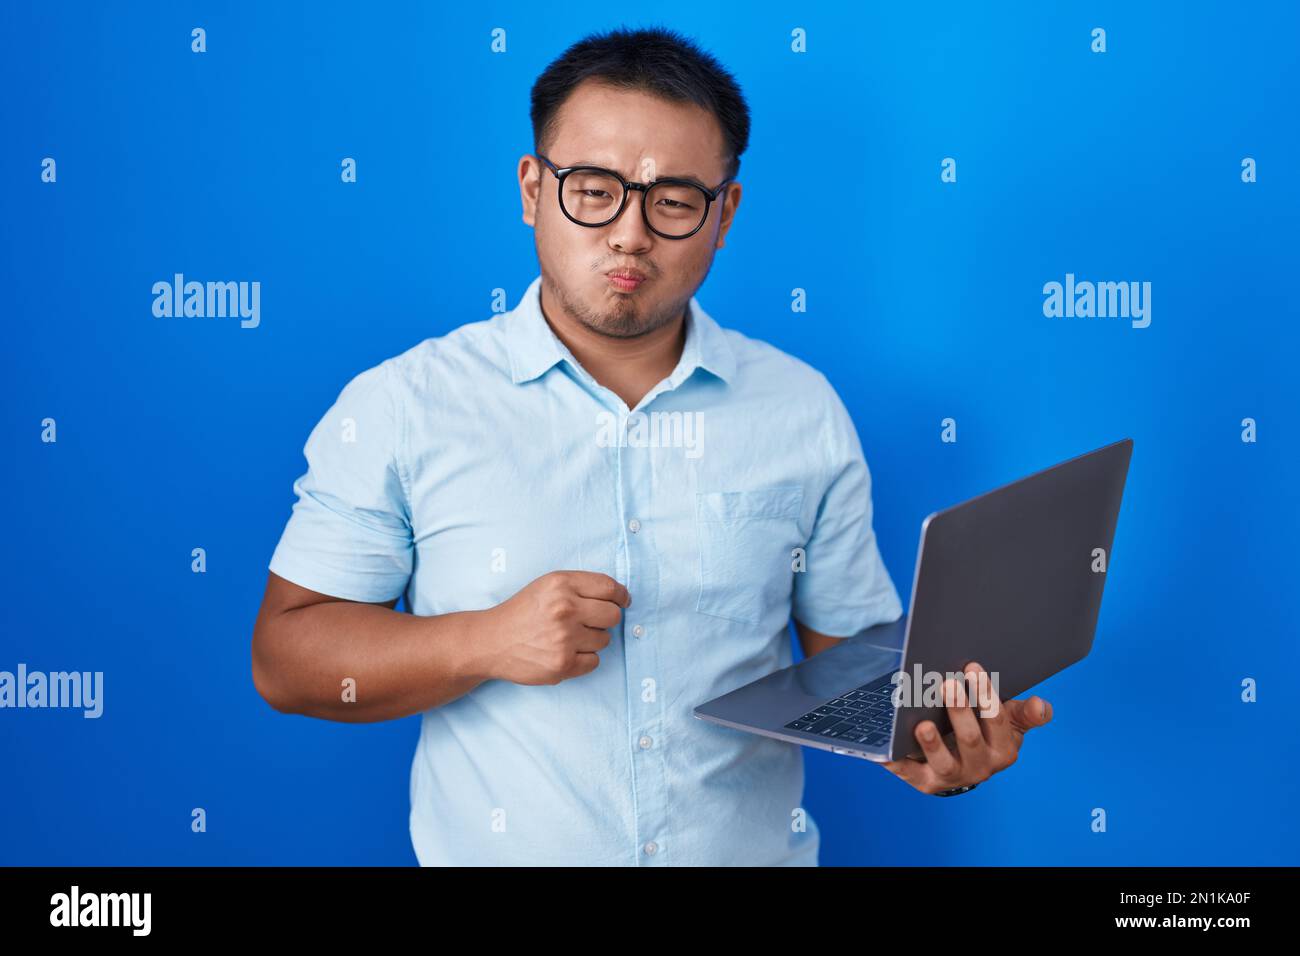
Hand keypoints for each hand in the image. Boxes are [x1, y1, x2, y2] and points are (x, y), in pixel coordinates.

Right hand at [478, 571, 629, 685]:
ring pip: (605, 640)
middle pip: (613, 616)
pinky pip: (595, 662)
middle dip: (606, 619)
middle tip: (589, 622)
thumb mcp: (547, 585)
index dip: (621, 596)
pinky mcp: (562, 665)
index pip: (610, 588)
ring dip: (592, 640)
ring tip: (567, 637)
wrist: (490, 641)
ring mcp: (564, 639)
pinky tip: (565, 652)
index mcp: (561, 584)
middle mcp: (564, 609)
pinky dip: (584, 659)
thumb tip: (619, 598)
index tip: (622, 602)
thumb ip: (580, 587)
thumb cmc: (522, 612)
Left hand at [881, 661, 1052, 794]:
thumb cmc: (986, 732)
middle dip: (960, 712)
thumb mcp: (1009, 722)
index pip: (998, 721)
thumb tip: (1043, 706)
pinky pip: (907, 772)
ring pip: (943, 763)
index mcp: (1004, 749)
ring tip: (921, 725)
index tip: (972, 666)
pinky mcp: (924, 781)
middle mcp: (980, 767)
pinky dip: (895, 761)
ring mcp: (951, 776)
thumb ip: (1025, 713)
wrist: (964, 764)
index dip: (986, 695)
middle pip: (971, 740)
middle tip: (947, 683)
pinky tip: (885, 746)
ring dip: (932, 744)